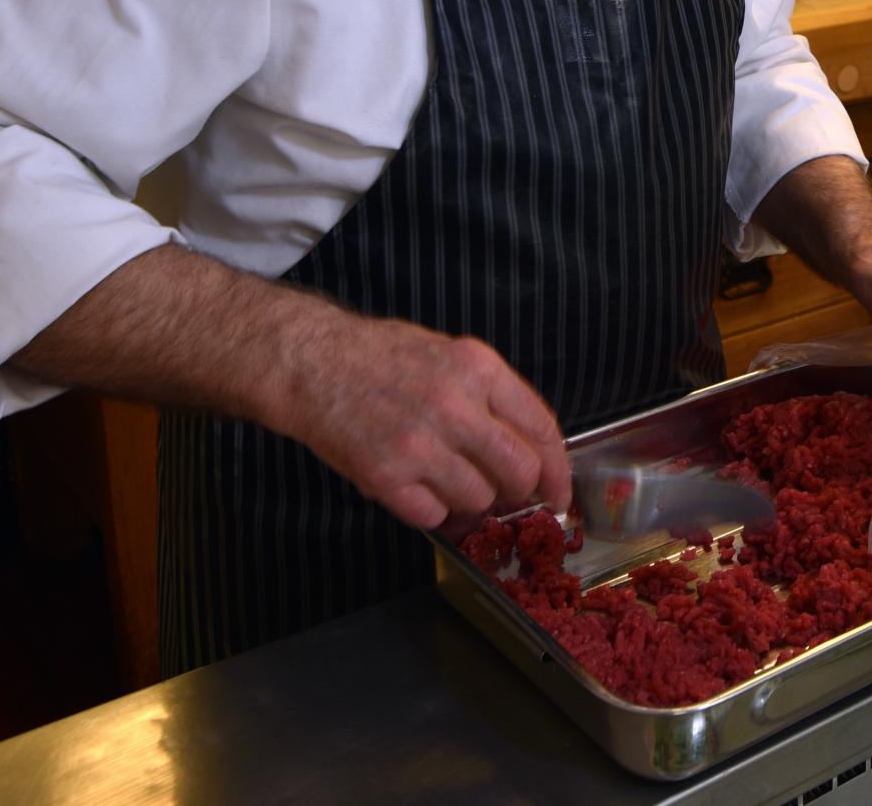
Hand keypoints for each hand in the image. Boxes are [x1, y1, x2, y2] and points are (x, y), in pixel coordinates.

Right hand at [265, 312, 570, 533]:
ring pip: (479, 501)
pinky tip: (419, 487)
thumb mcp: (452, 354)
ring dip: (471, 501)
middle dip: (520, 491)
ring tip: (447, 479)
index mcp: (478, 369)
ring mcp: (419, 444)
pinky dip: (433, 512)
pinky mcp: (385, 476)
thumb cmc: (382, 357)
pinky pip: (434, 517)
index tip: (559, 490)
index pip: (541, 428)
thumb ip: (493, 396)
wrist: (312, 363)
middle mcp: (454, 406)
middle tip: (507, 494)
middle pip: (519, 473)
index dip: (557, 468)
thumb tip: (530, 449)